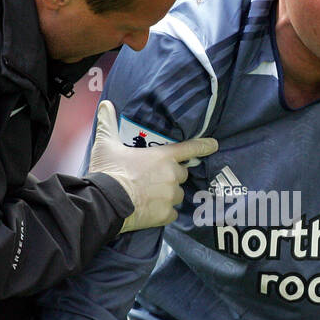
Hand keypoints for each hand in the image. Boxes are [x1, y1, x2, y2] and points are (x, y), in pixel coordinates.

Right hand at [87, 101, 217, 232]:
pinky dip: (163, 212)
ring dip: (168, 195)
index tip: (214, 145)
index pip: (190, 148)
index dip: (203, 146)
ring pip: (177, 194)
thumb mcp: (106, 144)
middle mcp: (172, 175)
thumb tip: (105, 104)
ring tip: (149, 196)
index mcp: (163, 156)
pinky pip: (172, 213)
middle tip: (152, 179)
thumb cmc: (108, 171)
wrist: (105, 203)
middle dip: (171, 176)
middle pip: (181, 174)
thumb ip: (108, 123)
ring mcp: (171, 195)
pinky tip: (150, 210)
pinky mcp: (166, 214)